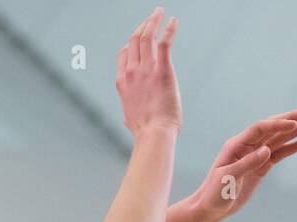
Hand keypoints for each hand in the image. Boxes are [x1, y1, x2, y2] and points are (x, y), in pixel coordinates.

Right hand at [115, 8, 181, 135]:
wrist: (154, 134)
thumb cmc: (145, 131)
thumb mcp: (129, 118)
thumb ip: (129, 110)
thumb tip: (128, 119)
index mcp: (123, 82)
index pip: (124, 54)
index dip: (131, 44)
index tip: (139, 38)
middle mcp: (131, 71)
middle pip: (134, 40)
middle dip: (142, 25)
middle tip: (151, 17)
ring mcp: (146, 69)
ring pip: (146, 36)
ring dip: (153, 20)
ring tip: (159, 12)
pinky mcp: (162, 69)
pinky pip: (164, 42)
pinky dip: (168, 29)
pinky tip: (173, 21)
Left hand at [187, 108, 296, 221]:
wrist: (210, 208)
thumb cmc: (214, 194)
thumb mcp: (228, 179)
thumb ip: (247, 164)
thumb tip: (266, 150)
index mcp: (237, 145)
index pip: (260, 129)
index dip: (278, 124)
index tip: (295, 123)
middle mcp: (247, 146)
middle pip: (273, 128)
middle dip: (293, 119)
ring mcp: (255, 156)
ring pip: (279, 139)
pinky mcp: (261, 167)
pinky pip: (280, 153)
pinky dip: (293, 147)